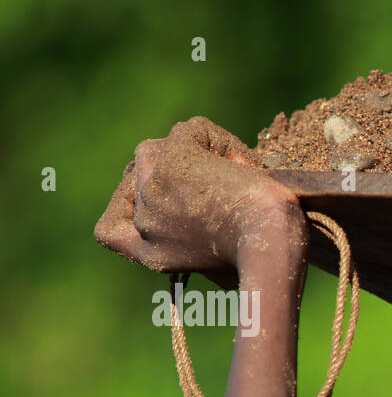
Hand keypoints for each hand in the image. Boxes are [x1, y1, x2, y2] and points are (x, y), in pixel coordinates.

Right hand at [94, 116, 306, 283]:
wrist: (274, 245)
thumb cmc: (265, 260)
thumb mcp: (225, 265)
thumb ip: (200, 240)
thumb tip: (206, 192)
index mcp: (153, 256)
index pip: (111, 231)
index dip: (126, 210)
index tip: (159, 201)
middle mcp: (146, 227)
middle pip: (139, 178)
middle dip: (173, 172)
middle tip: (218, 184)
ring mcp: (153, 192)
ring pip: (157, 150)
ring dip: (197, 155)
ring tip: (236, 174)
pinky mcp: (173, 162)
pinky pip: (189, 131)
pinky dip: (218, 140)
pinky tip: (244, 163)